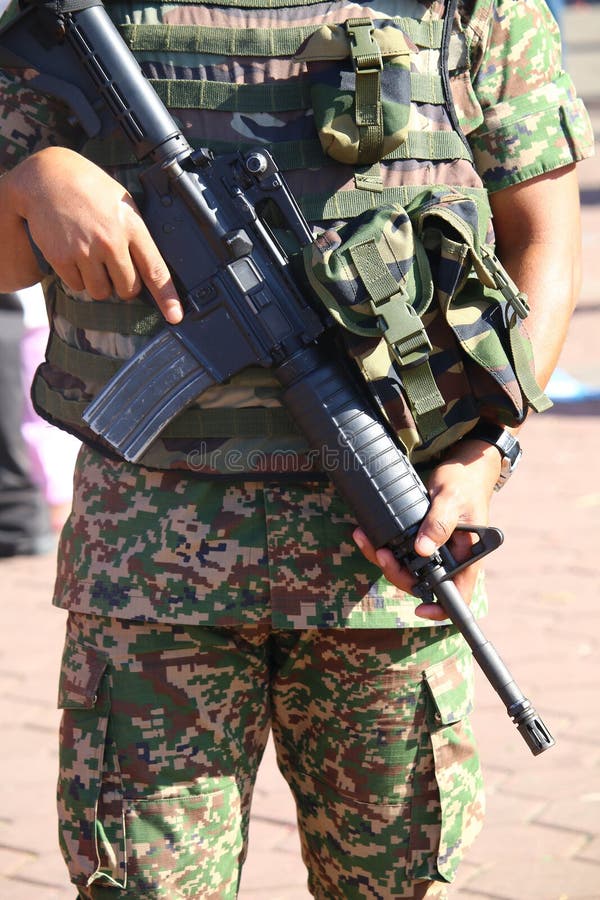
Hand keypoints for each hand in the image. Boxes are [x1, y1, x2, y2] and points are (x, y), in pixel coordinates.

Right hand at [5, 146, 182, 322]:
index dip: (167, 297)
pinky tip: (74, 254)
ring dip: (99, 283)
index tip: (175, 316)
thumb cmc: (91, 190)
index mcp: (132, 227)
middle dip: (123, 285)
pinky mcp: (62, 258)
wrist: (47, 177)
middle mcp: (111, 241)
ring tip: (92, 258)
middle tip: (113, 264)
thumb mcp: (124, 204)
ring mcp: (85, 251)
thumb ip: (137, 236)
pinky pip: (77, 286)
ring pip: (101, 292)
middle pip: (128, 289)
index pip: (155, 269)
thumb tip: (149, 272)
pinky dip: (77, 277)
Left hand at [353, 436, 503, 620]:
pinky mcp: (420, 540)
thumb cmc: (464, 484)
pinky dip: (382, 546)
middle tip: (382, 553)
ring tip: (366, 540)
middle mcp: (450, 559)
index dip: (441, 610)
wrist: (460, 469)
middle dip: (398, 573)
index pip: (459, 595)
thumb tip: (423, 550)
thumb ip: (439, 524)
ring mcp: (434, 551)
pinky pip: (399, 552)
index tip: (421, 609)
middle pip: (422, 584)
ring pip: (406, 569)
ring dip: (384, 559)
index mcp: (467, 557)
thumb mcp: (451, 500)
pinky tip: (366, 535)